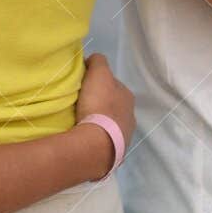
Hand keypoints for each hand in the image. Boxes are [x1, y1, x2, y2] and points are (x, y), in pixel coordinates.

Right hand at [74, 53, 134, 177]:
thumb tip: (94, 61)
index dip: (97, 81)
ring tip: (81, 120)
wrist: (97, 142)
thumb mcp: (99, 73)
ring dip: (98, 119)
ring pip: (108, 121)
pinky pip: (104, 137)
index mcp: (128, 96)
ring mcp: (124, 135)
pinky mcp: (115, 151)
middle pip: (111, 103)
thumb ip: (98, 62)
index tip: (83, 84)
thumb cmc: (99, 104)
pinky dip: (96, 134)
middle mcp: (130, 115)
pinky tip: (86, 134)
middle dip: (98, 101)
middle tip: (81, 102)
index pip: (112, 83)